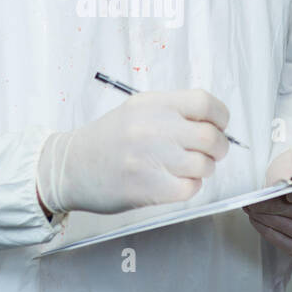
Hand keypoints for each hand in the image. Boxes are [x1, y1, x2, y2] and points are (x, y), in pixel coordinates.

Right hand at [37, 89, 229, 214]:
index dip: (220, 117)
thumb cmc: (107, 139)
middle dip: (218, 148)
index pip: (205, 103)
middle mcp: (153, 128)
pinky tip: (175, 182)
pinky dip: (189, 187)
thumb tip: (213, 124)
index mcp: (153, 104)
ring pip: (204, 165)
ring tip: (186, 168)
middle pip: (210, 137)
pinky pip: (190, 188)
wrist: (71, 167)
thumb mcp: (137, 109)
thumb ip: (173, 111)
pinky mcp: (149, 188)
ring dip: (203, 169)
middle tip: (210, 153)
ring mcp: (151, 159)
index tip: (218, 126)